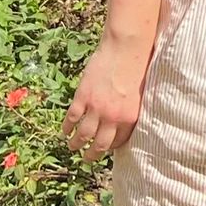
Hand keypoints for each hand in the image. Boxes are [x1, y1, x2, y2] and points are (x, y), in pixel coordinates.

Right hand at [63, 37, 148, 160]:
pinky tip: (65, 130)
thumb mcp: (141, 93)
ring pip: (83, 135)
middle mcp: (113, 117)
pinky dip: (67, 127)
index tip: (105, 149)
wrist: (127, 47)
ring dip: (76, 144)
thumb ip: (130, 109)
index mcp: (130, 117)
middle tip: (87, 158)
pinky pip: (72, 118)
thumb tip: (122, 122)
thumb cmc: (139, 66)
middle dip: (92, 155)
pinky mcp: (83, 97)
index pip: (118, 142)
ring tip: (73, 147)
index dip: (110, 147)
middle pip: (100, 145)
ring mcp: (96, 108)